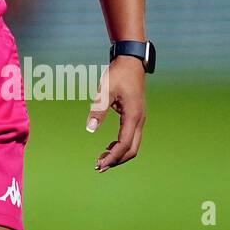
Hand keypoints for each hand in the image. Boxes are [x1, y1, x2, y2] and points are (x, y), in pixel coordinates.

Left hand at [86, 55, 145, 171]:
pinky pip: (131, 137)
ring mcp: (139, 119)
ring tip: (102, 159)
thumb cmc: (118, 75)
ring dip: (119, 154)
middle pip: (132, 150)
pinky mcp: (136, 116)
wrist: (131, 62)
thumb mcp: (105, 91)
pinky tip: (109, 146)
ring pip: (133, 145)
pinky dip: (121, 145)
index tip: (99, 164)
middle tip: (99, 166)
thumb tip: (90, 128)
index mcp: (133, 116)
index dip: (112, 157)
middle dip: (116, 160)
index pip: (124, 144)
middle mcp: (139, 120)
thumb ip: (98, 109)